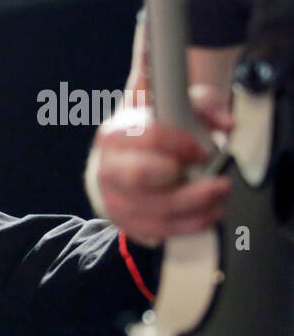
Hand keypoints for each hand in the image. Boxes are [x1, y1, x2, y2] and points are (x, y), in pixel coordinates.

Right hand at [91, 85, 232, 247]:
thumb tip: (226, 123)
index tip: (204, 151)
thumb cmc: (149, 135)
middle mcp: (108, 170)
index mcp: (115, 136)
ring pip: (157, 210)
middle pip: (141, 177)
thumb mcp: (171, 109)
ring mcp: (115, 200)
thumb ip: (201, 106)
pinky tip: (211, 213)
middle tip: (220, 183)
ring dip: (198, 207)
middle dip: (186, 182)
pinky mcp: (126, 223)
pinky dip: (192, 224)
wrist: (121, 163)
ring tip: (223, 197)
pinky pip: (161, 230)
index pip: (148, 137)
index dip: (181, 144)